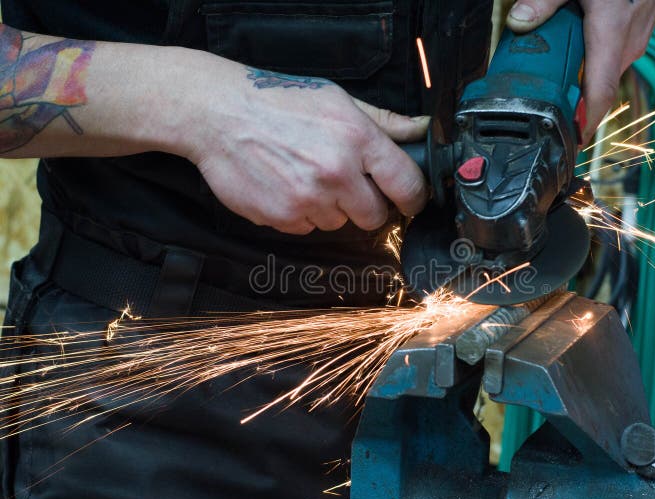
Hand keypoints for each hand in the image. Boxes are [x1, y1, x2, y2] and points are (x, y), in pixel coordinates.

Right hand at [189, 66, 428, 234]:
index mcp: (357, 138)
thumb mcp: (336, 99)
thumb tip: (422, 129)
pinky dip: (301, 213)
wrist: (217, 113)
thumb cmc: (277, 101)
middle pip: (375, 216)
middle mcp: (336, 172)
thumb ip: (384, 121)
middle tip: (346, 183)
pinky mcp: (282, 217)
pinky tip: (286, 184)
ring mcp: (308, 198)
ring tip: (306, 175)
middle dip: (366, 204)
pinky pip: (307, 228)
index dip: (413, 198)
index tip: (409, 200)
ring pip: (339, 223)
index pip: (407, 185)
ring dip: (330, 207)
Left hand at [506, 0, 654, 138]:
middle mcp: (630, 41)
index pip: (601, 94)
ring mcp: (637, 34)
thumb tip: (519, 22)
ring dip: (583, 79)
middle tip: (547, 114)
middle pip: (599, 86)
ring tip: (556, 84)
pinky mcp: (637, 27)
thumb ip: (545, 0)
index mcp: (614, 34)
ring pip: (606, 69)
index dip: (585, 125)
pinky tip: (574, 52)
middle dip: (574, 103)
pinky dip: (593, 61)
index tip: (571, 146)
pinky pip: (613, 54)